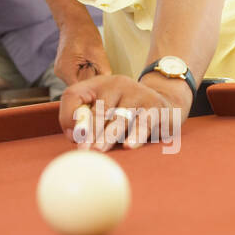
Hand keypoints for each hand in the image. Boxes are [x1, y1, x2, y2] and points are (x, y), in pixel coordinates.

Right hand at [53, 23, 111, 85]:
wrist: (74, 22)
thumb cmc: (84, 33)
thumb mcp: (98, 52)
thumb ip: (103, 71)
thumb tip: (109, 85)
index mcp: (66, 70)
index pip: (81, 90)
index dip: (93, 88)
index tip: (101, 81)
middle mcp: (61, 74)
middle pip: (80, 88)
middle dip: (92, 81)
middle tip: (97, 67)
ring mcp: (62, 72)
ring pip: (80, 83)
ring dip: (89, 76)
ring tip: (92, 62)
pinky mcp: (66, 70)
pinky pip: (79, 76)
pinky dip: (86, 72)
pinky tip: (89, 62)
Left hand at [59, 73, 190, 150]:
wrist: (165, 104)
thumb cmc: (127, 113)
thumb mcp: (105, 111)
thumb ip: (87, 120)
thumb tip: (74, 136)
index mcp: (98, 85)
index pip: (74, 95)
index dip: (68, 115)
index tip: (72, 136)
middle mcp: (117, 84)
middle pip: (99, 110)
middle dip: (90, 132)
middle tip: (84, 150)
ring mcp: (137, 93)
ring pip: (120, 118)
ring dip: (109, 136)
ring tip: (99, 149)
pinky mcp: (155, 105)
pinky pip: (143, 123)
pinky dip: (136, 135)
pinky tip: (129, 146)